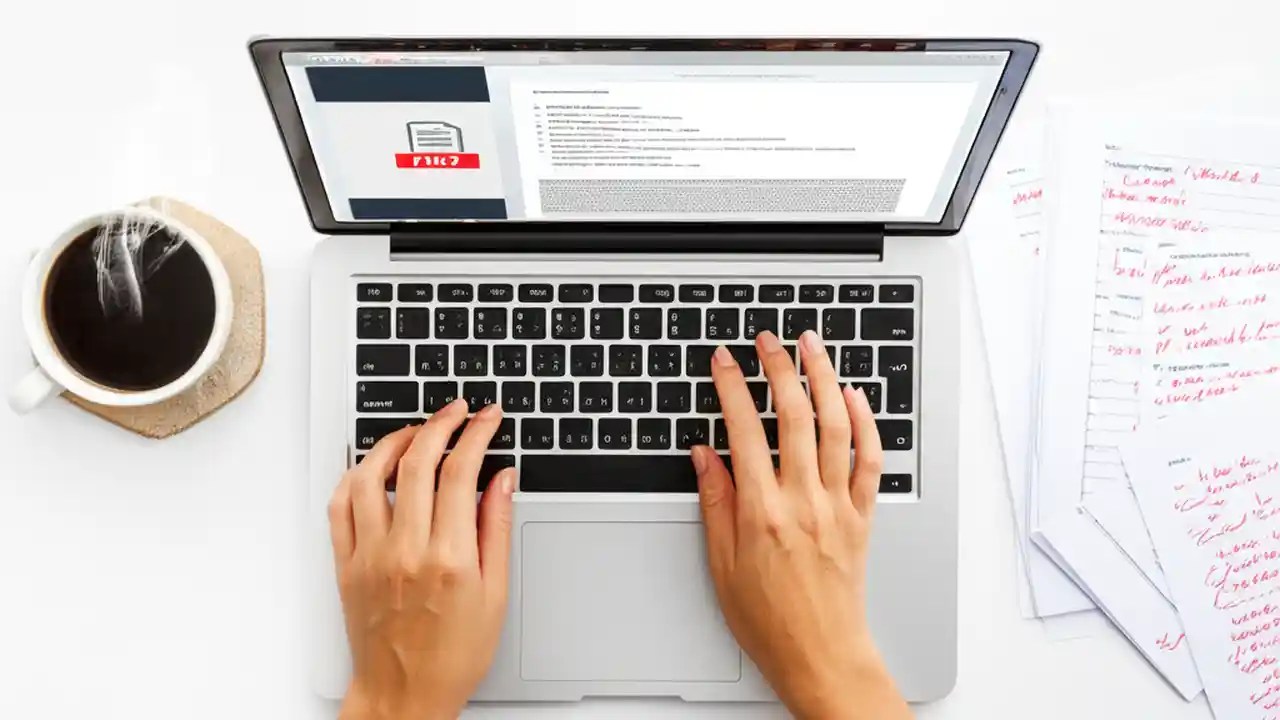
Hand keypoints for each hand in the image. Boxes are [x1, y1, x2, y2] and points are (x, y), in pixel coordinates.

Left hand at [329, 399, 515, 719]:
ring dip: (395, 440)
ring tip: (416, 431)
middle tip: (457, 411)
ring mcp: (370, 555)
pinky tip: (373, 467)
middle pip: (417, 460)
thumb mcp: (496, 593)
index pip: (461, 471)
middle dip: (441, 423)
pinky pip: (340, 505)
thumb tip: (502, 478)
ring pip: (370, 474)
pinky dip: (355, 475)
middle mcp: (406, 550)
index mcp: (450, 557)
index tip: (487, 418)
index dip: (477, 433)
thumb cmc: (453, 655)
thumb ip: (497, 528)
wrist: (405, 695)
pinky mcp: (346, 564)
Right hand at [692, 330, 910, 719]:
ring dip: (824, 379)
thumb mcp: (722, 564)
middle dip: (778, 368)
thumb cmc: (770, 619)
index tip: (723, 361)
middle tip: (767, 340)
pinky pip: (870, 460)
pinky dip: (865, 423)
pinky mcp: (862, 516)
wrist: (821, 655)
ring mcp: (838, 506)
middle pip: (793, 416)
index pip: (744, 430)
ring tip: (812, 347)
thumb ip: (715, 502)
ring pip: (836, 427)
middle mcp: (803, 501)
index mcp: (762, 512)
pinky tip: (854, 398)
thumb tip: (705, 455)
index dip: (731, 387)